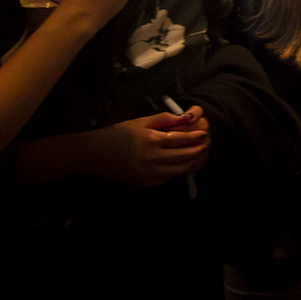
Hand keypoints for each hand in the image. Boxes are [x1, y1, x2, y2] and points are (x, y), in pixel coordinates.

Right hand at [87, 110, 208, 186]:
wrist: (95, 154)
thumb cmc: (118, 134)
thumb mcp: (140, 122)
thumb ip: (164, 119)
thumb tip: (185, 117)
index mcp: (151, 140)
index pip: (181, 139)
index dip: (194, 137)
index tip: (204, 134)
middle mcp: (152, 158)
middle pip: (182, 156)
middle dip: (196, 150)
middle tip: (205, 145)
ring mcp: (148, 173)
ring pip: (177, 170)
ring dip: (190, 163)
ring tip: (197, 156)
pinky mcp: (145, 182)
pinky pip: (166, 178)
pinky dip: (175, 172)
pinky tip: (179, 166)